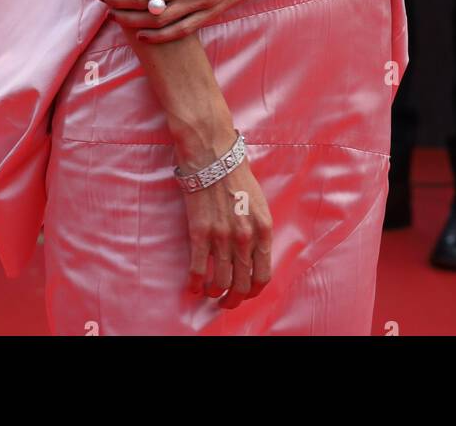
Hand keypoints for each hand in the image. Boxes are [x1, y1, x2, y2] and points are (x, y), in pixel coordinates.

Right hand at [179, 147, 272, 309]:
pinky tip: (192, 286)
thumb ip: (257, 230)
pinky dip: (195, 284)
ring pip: (220, 282)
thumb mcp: (258, 202)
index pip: (263, 275)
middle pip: (242, 284)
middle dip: (234, 299)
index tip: (245, 293)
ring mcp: (222, 236)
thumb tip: (252, 255)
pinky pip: (197, 270)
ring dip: (214, 293)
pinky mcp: (199, 232)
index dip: (253, 291)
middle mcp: (245, 236)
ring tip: (209, 293)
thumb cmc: (235, 174)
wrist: (212, 154)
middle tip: (226, 301)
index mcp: (263, 229)